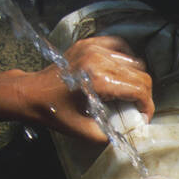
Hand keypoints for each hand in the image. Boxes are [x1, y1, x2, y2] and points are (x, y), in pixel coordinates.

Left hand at [15, 36, 154, 142]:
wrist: (31, 93)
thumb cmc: (55, 112)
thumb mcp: (85, 131)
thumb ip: (112, 134)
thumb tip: (132, 133)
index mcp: (98, 81)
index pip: (139, 89)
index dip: (147, 106)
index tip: (143, 117)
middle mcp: (98, 60)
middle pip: (140, 74)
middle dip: (143, 94)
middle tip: (137, 108)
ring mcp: (93, 48)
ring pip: (132, 61)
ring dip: (134, 78)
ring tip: (127, 92)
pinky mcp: (88, 43)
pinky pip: (118, 46)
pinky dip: (124, 59)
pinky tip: (121, 71)